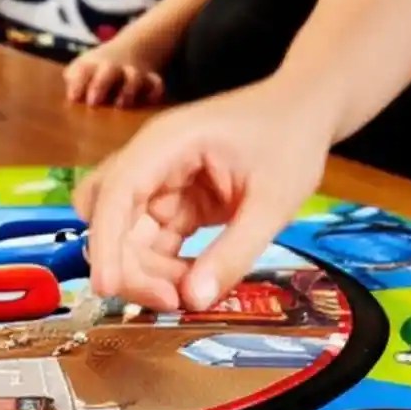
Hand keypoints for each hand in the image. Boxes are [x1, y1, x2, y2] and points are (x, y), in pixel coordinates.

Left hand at [63, 38, 164, 107]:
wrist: (133, 48)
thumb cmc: (99, 68)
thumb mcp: (82, 68)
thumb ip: (74, 80)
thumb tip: (72, 93)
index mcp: (93, 65)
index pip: (83, 70)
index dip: (78, 83)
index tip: (73, 98)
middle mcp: (113, 67)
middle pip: (108, 71)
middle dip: (100, 85)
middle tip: (93, 102)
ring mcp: (133, 72)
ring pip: (134, 77)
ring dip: (128, 90)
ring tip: (120, 104)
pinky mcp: (150, 80)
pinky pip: (157, 84)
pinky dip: (155, 92)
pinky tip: (149, 100)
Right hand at [72, 75, 337, 312]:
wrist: (305, 108)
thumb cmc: (292, 139)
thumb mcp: (273, 201)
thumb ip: (233, 252)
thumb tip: (194, 301)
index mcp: (166, 145)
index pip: (116, 194)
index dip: (105, 243)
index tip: (106, 287)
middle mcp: (150, 161)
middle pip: (112, 219)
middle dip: (129, 264)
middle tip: (172, 300)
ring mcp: (159, 181)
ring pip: (129, 235)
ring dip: (147, 270)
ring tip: (188, 294)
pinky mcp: (174, 200)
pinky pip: (154, 240)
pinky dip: (166, 266)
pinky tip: (195, 281)